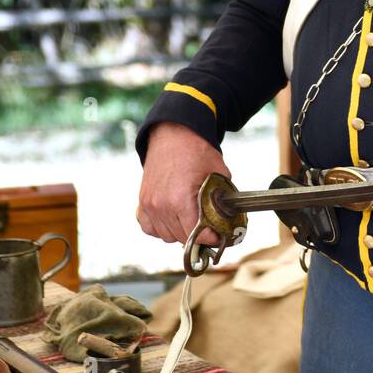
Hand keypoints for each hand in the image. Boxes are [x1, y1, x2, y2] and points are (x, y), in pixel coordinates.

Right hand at [137, 122, 229, 246]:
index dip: (211, 239)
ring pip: (166, 236)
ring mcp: (149, 205)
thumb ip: (223, 199)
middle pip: (182, 238)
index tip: (220, 237)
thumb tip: (229, 219)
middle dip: (198, 236)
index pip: (196, 235)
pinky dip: (161, 227)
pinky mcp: (142, 203)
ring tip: (191, 220)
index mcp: (180, 199)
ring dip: (179, 232)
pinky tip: (172, 218)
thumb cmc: (196, 150)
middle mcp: (161, 205)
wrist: (173, 134)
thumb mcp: (218, 173)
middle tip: (209, 229)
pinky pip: (150, 228)